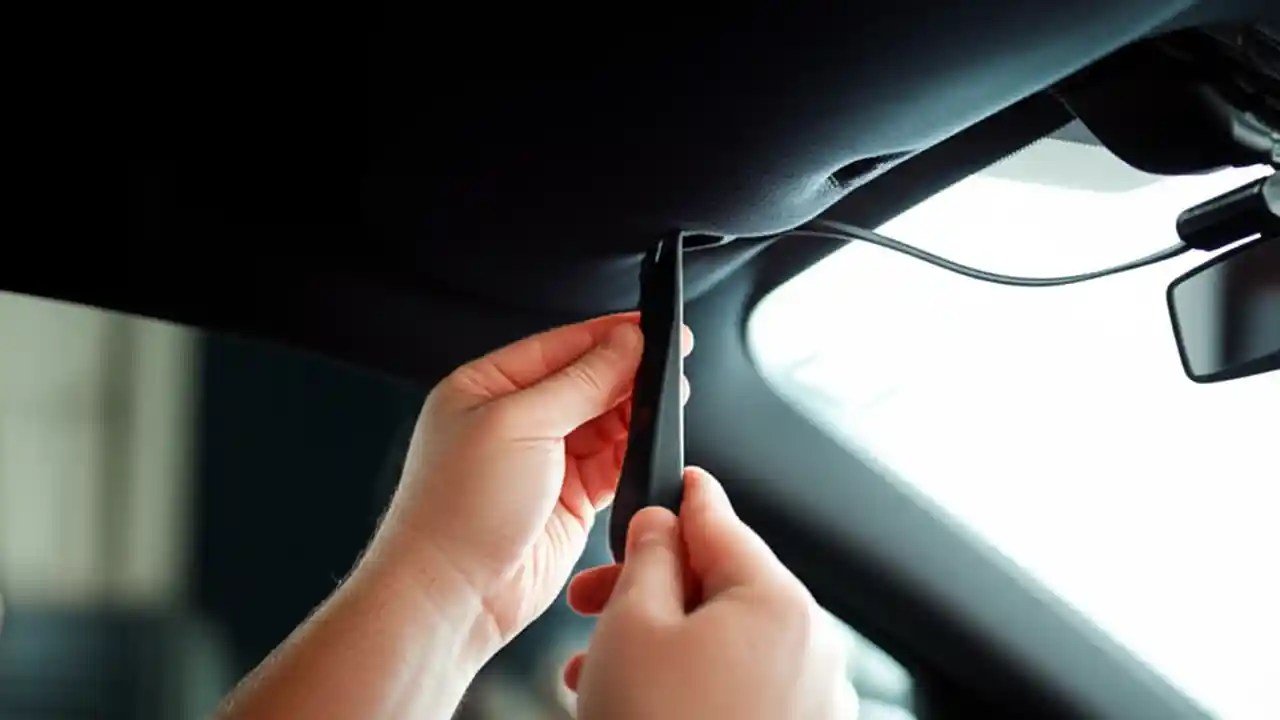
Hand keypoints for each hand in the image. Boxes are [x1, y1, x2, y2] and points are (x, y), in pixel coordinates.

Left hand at [367, 313, 691, 658]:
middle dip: (629, 374)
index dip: (610, 336)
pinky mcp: (567, 501)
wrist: (451, 597)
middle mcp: (513, 421)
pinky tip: (652, 445)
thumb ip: (579, 382)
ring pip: (605, 423)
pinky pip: (612, 465)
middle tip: (672, 366)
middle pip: (587, 382)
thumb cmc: (457, 510)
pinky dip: (634, 455)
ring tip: (669, 404)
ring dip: (636, 414)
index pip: (560, 345)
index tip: (653, 328)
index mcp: (485, 387)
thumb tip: (623, 344)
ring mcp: (541, 462)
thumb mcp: (519, 424)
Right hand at [564, 468, 856, 719]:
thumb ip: (648, 558)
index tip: (671, 482)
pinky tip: (644, 699)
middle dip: (654, 588)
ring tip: (603, 667)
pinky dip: (696, 680)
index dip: (681, 498)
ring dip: (665, 640)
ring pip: (728, 640)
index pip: (721, 520)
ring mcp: (813, 700)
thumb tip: (661, 526)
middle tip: (594, 600)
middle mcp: (813, 647)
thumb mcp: (632, 626)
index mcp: (779, 602)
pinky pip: (744, 685)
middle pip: (724, 584)